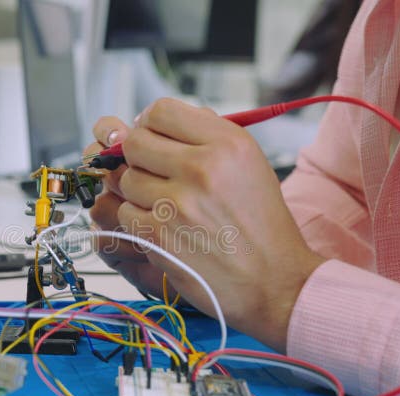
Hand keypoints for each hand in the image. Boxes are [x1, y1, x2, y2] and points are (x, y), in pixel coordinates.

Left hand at [94, 99, 324, 351]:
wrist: (274, 282)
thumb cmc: (261, 226)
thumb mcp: (250, 165)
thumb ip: (206, 136)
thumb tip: (152, 120)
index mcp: (227, 143)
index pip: (161, 111)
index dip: (149, 123)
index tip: (153, 138)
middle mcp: (202, 166)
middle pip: (135, 142)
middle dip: (137, 156)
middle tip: (153, 172)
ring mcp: (177, 202)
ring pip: (126, 179)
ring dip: (138, 192)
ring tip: (165, 205)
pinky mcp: (159, 234)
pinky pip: (125, 213)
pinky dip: (138, 220)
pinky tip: (163, 228)